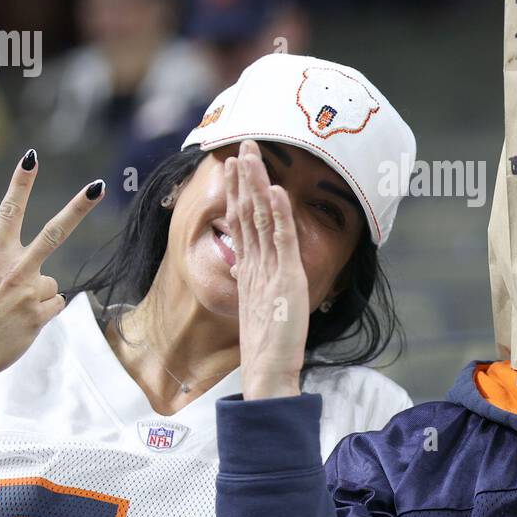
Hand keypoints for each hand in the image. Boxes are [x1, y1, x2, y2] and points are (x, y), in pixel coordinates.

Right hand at [0, 150, 104, 386]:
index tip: (31, 158)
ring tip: (10, 314)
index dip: (19, 184)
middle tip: (99, 185)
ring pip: (51, 283)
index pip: (7, 213)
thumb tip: (32, 269)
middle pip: (54, 233)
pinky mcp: (40, 317)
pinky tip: (19, 325)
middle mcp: (13, 271)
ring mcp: (28, 293)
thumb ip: (1, 268)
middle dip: (77, 208)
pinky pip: (53, 306)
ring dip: (36, 296)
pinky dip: (40, 314)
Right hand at [225, 140, 309, 399]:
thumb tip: (238, 264)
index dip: (236, 192)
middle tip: (241, 146)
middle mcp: (255, 264)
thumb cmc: (266, 343)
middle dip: (243, 178)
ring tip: (252, 155)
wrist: (266, 370)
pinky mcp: (285, 277)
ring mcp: (268, 269)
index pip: (240, 222)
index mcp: (248, 268)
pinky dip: (278, 213)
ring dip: (257, 184)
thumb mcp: (256, 305)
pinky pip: (281, 239)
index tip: (232, 166)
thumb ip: (249, 280)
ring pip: (260, 218)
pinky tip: (274, 190)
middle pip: (245, 212)